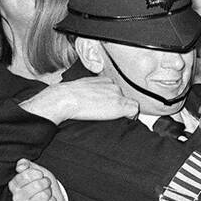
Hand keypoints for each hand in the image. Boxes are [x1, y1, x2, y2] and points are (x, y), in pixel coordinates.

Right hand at [9, 158, 65, 200]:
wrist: (51, 196)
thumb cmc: (41, 182)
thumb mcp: (34, 170)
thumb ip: (25, 164)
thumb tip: (21, 166)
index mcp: (14, 185)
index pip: (25, 176)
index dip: (37, 173)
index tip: (40, 175)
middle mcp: (17, 197)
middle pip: (36, 186)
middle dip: (45, 182)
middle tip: (46, 184)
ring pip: (44, 196)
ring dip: (49, 192)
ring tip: (47, 192)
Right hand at [22, 75, 137, 124]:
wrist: (65, 99)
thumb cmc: (68, 96)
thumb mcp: (82, 87)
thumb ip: (93, 90)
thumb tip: (94, 100)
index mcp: (103, 80)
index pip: (116, 91)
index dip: (114, 101)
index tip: (108, 107)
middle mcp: (112, 85)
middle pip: (124, 97)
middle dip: (119, 105)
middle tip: (108, 113)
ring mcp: (117, 94)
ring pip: (130, 104)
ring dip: (123, 111)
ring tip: (110, 117)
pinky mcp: (120, 104)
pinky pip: (134, 111)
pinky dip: (130, 117)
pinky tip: (121, 119)